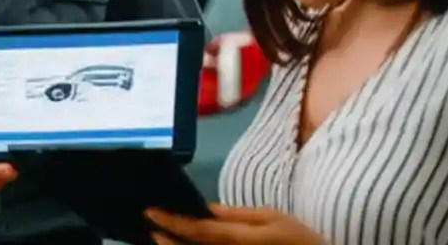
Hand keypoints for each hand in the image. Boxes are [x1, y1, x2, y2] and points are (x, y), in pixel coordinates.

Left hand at [145, 204, 324, 244]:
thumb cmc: (298, 239)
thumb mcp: (272, 217)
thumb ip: (236, 214)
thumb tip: (206, 207)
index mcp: (241, 240)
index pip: (199, 231)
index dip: (172, 222)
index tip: (151, 211)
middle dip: (167, 240)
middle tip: (150, 226)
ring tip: (160, 236)